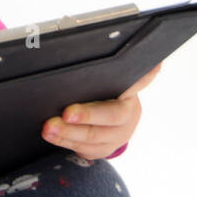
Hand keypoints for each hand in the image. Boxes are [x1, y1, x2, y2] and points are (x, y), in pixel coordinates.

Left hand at [41, 62, 162, 159]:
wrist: (112, 123)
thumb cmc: (103, 93)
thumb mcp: (108, 78)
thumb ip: (108, 67)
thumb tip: (111, 47)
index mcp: (131, 89)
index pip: (142, 79)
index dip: (145, 76)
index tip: (148, 68)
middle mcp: (129, 113)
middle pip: (112, 115)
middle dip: (88, 115)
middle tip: (67, 113)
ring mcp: (118, 134)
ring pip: (94, 136)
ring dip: (69, 132)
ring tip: (49, 126)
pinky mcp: (104, 149)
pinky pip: (84, 148)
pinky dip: (65, 141)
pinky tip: (52, 135)